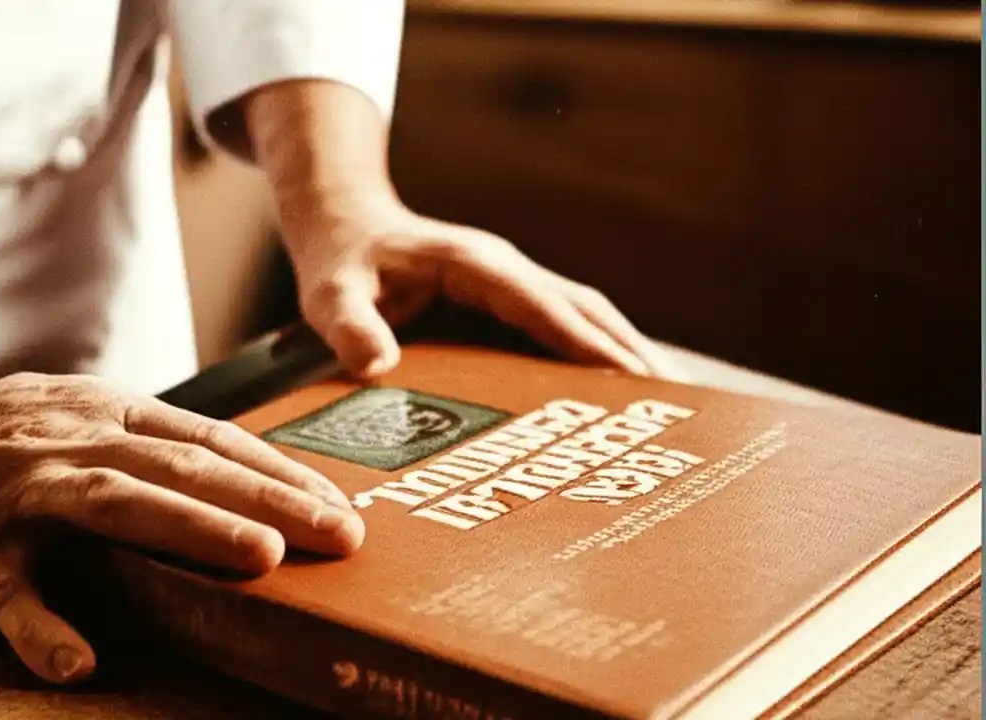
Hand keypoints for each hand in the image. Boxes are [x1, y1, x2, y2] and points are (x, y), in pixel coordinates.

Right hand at [0, 373, 363, 683]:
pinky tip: (77, 662)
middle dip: (265, 498)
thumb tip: (242, 486)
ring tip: (256, 560)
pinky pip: (4, 592)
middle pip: (180, 464)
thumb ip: (146, 448)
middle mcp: (68, 441)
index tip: (340, 508)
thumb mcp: (73, 422)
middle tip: (335, 534)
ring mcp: (15, 493)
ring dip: (190, 528)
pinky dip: (42, 626)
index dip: (278, 472)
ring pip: (112, 504)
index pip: (209, 438)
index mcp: (103, 413)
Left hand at [279, 188, 687, 380]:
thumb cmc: (341, 262)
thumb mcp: (330, 294)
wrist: (346, 225)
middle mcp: (504, 269)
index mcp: (472, 263)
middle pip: (583, 309)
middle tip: (674, 405)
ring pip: (585, 315)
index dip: (584, 340)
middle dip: (627, 354)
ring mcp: (513, 282)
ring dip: (625, 354)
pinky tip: (619, 396)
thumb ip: (348, 326)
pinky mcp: (511, 299)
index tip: (628, 377)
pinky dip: (599, 355)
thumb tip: (378, 366)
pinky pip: (566, 326)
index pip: (539, 303)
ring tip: (669, 407)